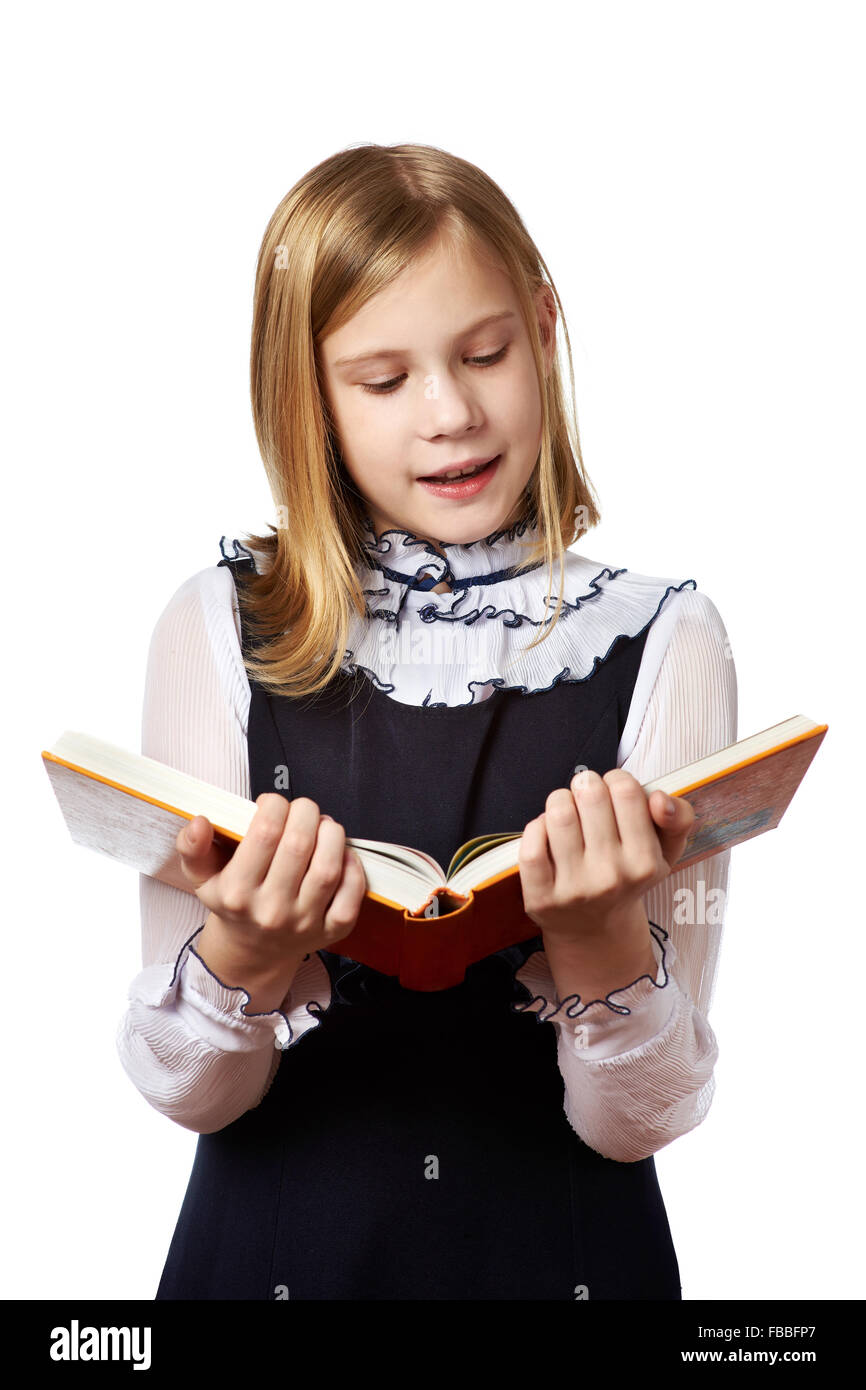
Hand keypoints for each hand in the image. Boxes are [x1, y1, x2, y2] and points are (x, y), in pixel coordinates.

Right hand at [175, 793, 367, 975]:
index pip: (264, 833)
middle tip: (301, 809)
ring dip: (331, 833)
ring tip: (322, 825)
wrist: (251, 952)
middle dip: (305, 812)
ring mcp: (303, 923)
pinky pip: (351, 895)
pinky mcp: (330, 931)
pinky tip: (341, 854)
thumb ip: (193, 847)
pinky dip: (353, 868)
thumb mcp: (202, 877)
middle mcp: (271, 910)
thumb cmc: (231, 902)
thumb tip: (199, 822)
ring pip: (328, 867)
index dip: (274, 805)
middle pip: (299, 845)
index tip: (272, 803)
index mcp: (237, 893)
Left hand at [518, 769, 694, 946]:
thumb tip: (658, 798)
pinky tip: (547, 834)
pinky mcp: (541, 898)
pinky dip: (536, 828)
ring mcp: (574, 889)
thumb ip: (678, 817)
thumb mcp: (665, 851)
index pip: (626, 790)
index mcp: (645, 862)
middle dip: (585, 786)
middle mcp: (611, 876)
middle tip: (586, 798)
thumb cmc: (628, 878)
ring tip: (567, 813)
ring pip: (558, 814)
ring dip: (559, 802)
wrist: (596, 930)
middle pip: (589, 794)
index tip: (614, 791)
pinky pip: (531, 844)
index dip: (616, 779)